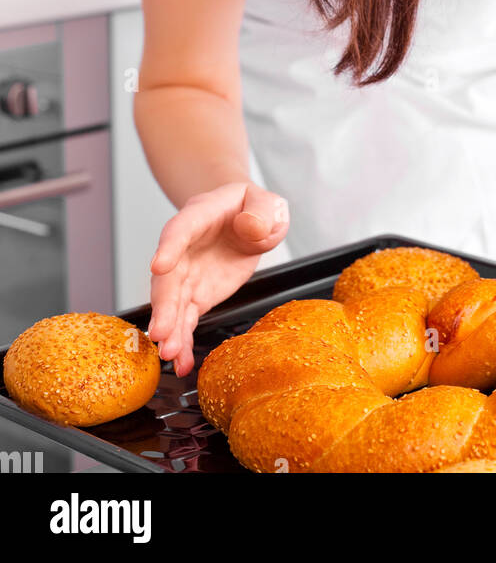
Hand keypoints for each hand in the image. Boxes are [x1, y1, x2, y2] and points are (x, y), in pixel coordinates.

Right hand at [147, 182, 289, 375]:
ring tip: (170, 353)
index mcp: (200, 215)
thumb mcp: (266, 203)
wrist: (246, 219)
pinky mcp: (196, 295)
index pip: (181, 230)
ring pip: (172, 303)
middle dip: (164, 304)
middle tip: (161, 331)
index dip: (169, 247)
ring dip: (170, 328)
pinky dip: (182, 341)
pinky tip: (181, 363)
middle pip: (169, 276)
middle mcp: (185, 247)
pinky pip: (185, 320)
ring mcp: (188, 274)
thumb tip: (251, 226)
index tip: (159, 266)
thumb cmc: (252, 208)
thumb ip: (261, 211)